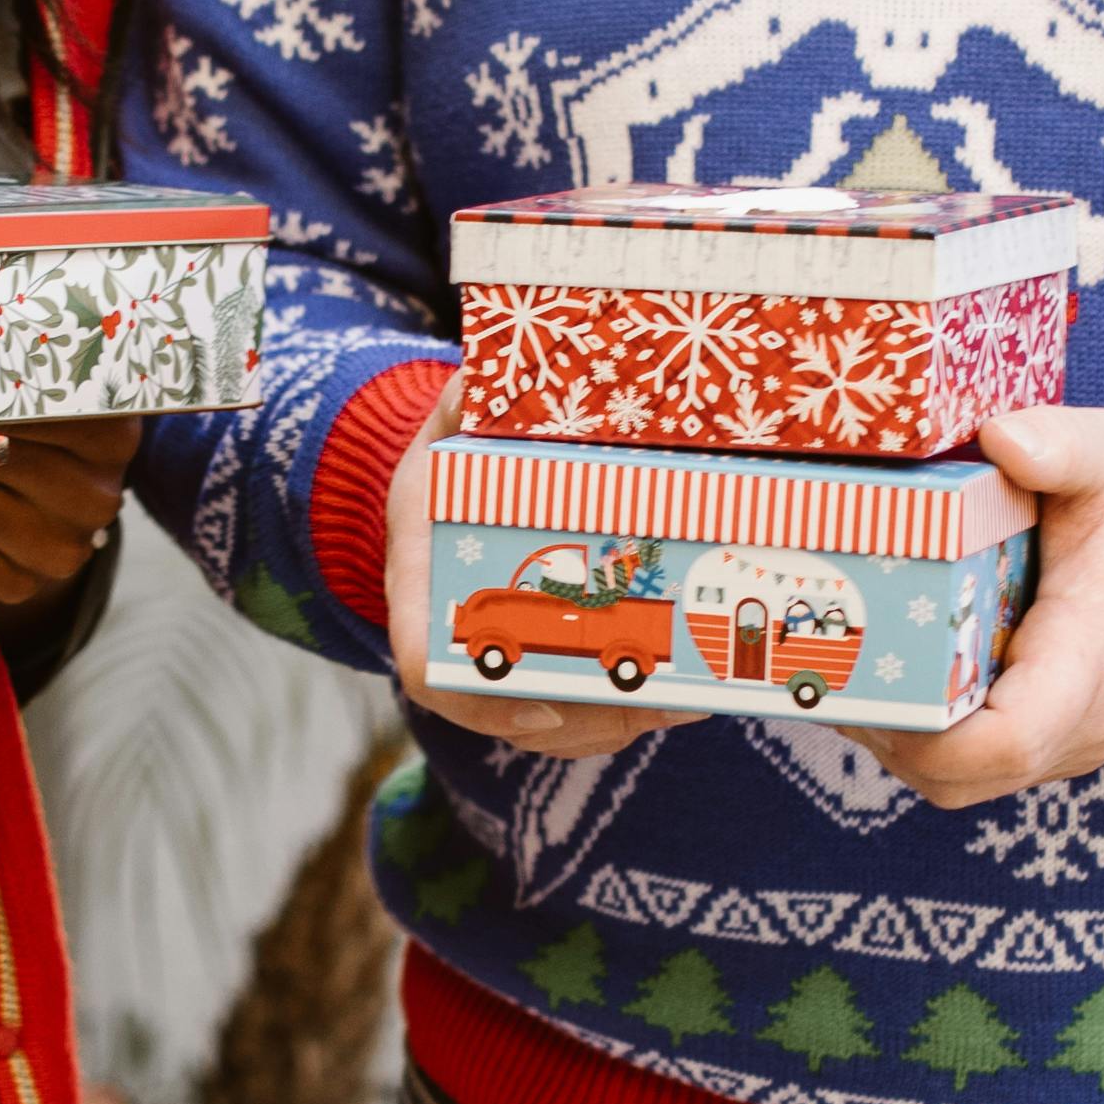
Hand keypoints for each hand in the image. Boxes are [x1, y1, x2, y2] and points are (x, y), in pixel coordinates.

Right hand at [382, 376, 651, 763]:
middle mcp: (448, 642)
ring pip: (547, 725)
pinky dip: (625, 716)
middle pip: (508, 713)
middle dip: (584, 718)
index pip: (425, 666)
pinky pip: (571, 717)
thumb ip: (462, 408)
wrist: (430, 510)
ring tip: (686, 700)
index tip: (541, 704)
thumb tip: (480, 378)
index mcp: (417, 588)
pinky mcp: (527, 674)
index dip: (478, 699)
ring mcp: (488, 666)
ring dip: (617, 724)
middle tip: (654, 703)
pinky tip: (683, 696)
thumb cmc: (438, 476)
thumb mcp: (439, 432)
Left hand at [867, 405, 1103, 804]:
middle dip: (886, 734)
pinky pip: (982, 766)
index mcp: (1092, 653)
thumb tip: (998, 436)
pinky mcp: (1057, 741)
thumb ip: (1060, 443)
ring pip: (964, 781)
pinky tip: (896, 674)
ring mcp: (1073, 740)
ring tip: (853, 669)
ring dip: (900, 739)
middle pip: (965, 776)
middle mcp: (1085, 718)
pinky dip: (929, 735)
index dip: (928, 735)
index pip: (1011, 740)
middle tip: (830, 668)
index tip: (868, 682)